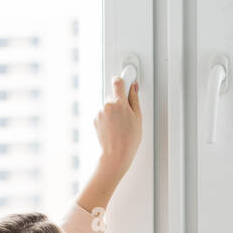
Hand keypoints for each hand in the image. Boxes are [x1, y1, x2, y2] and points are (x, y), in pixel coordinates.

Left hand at [93, 75, 141, 191]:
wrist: (116, 154)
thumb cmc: (129, 139)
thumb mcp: (137, 117)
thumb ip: (134, 99)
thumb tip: (133, 87)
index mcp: (119, 103)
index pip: (118, 82)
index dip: (122, 79)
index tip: (126, 77)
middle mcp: (107, 105)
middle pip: (113, 96)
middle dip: (119, 101)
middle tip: (127, 114)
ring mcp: (99, 112)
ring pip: (107, 105)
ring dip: (113, 111)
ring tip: (120, 125)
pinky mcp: (95, 119)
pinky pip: (103, 114)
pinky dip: (108, 118)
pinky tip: (114, 128)